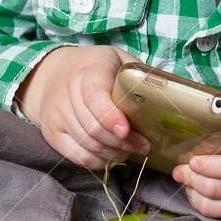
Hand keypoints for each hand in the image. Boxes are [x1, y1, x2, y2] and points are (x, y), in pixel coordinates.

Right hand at [13, 45, 151, 171]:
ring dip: (113, 153)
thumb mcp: (117, 59)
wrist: (52, 73)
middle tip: (143, 146)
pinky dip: (97, 161)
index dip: (111, 117)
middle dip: (122, 142)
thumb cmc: (95, 67)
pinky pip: (76, 156)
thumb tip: (168, 94)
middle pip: (94, 128)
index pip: (95, 98)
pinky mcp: (52, 133)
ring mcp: (56, 116)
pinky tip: (111, 156)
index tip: (126, 130)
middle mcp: (67, 93)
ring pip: (87, 144)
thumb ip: (138, 75)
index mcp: (88, 72)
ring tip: (129, 151)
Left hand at [171, 121, 220, 218]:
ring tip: (186, 181)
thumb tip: (193, 134)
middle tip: (180, 170)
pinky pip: (220, 215)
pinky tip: (197, 193)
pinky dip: (203, 205)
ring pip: (217, 206)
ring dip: (194, 194)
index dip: (210, 165)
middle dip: (194, 180)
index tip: (192, 160)